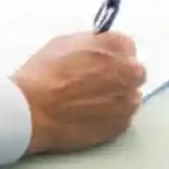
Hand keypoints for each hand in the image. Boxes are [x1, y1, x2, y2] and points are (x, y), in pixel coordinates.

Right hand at [11, 32, 146, 155]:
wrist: (34, 110)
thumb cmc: (45, 72)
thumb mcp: (65, 43)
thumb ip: (91, 43)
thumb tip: (98, 48)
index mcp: (116, 46)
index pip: (126, 45)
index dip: (111, 54)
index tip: (101, 61)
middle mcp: (129, 71)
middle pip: (133, 71)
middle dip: (120, 74)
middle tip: (97, 82)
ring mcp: (128, 100)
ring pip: (131, 95)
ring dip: (118, 96)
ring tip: (92, 102)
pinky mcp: (121, 125)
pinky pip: (123, 117)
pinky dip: (112, 115)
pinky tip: (91, 116)